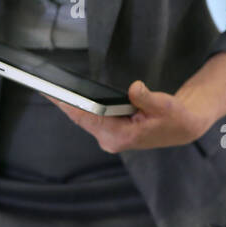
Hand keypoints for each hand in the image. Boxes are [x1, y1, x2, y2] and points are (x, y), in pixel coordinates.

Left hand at [45, 80, 213, 152]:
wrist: (182, 128)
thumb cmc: (175, 117)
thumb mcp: (166, 105)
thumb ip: (148, 98)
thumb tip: (134, 89)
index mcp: (122, 136)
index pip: (89, 118)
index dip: (70, 105)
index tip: (53, 95)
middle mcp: (111, 140)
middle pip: (81, 119)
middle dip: (63, 103)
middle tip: (43, 86)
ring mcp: (110, 137)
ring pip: (83, 119)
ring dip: (69, 105)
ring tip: (51, 89)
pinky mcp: (111, 132)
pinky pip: (90, 119)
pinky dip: (79, 107)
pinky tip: (68, 97)